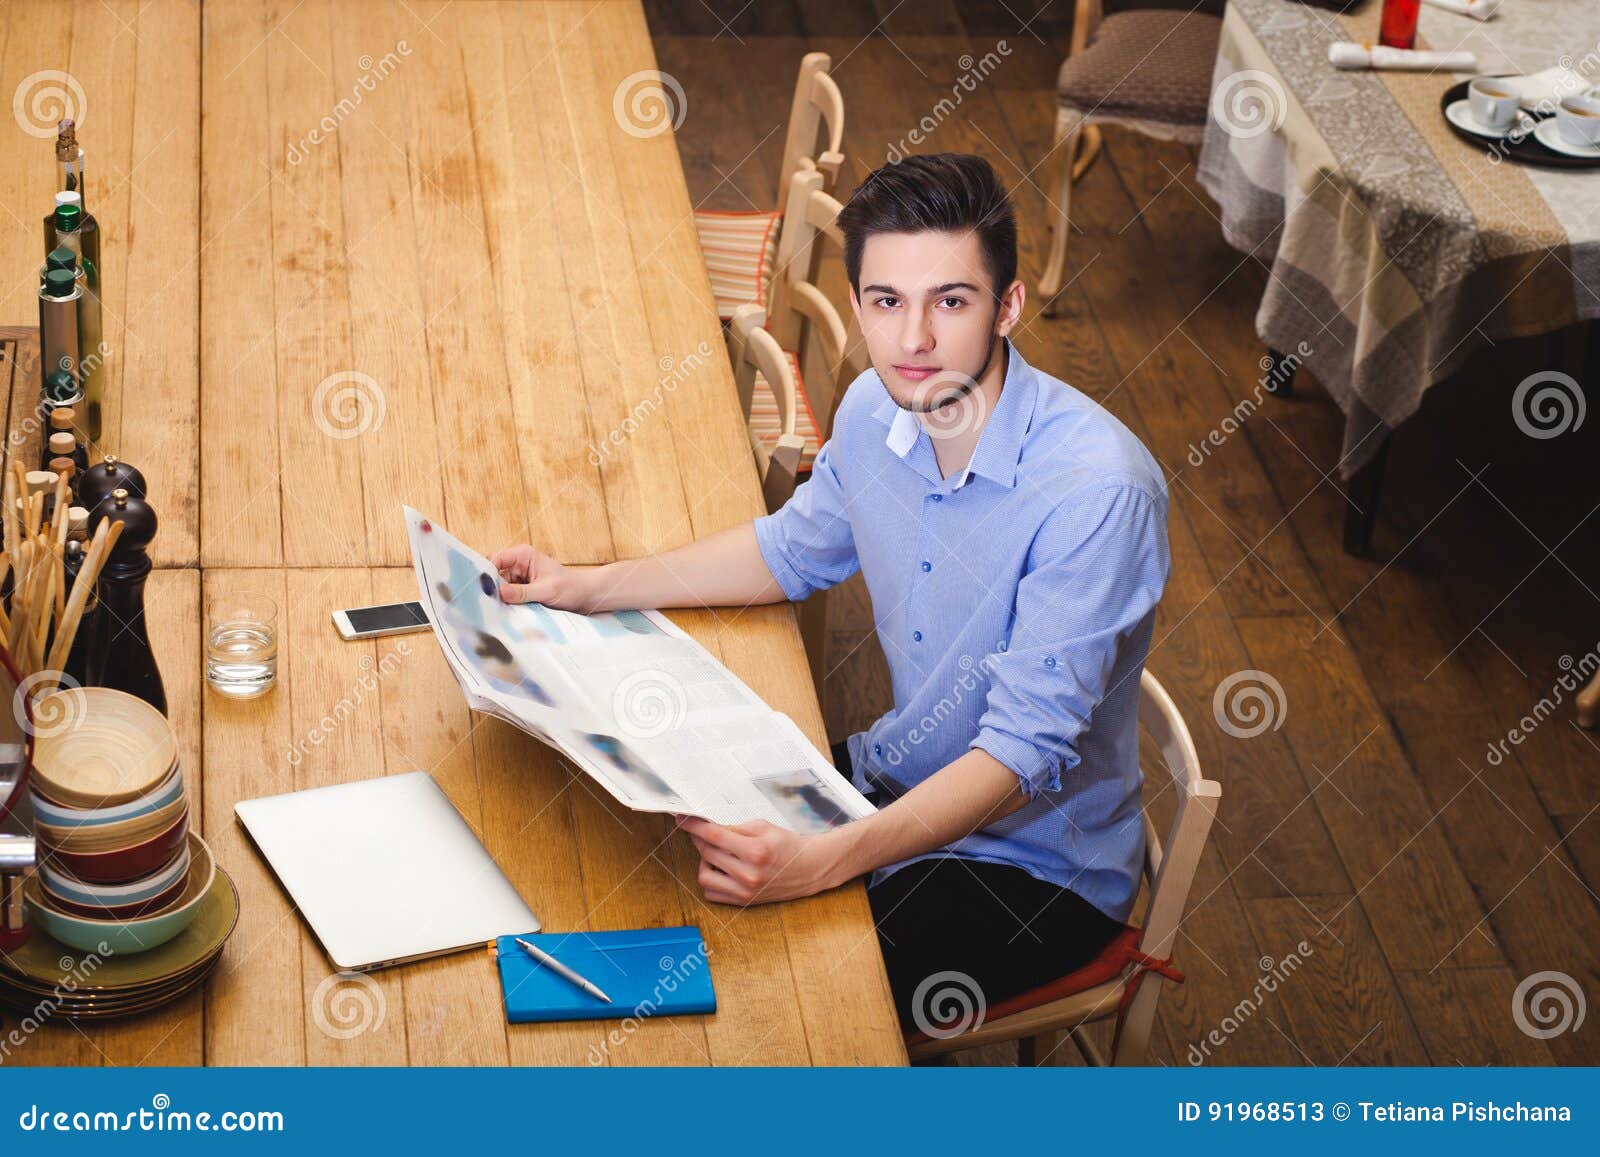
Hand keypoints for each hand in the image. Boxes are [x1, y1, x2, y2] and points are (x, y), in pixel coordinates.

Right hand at [490, 544, 589, 610]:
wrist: (585, 596)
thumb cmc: (571, 587)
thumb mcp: (546, 590)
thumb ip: (522, 592)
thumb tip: (500, 593)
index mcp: (522, 555)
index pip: (494, 560)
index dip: (485, 574)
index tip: (481, 590)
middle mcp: (517, 564)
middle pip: (492, 575)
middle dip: (490, 589)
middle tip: (485, 605)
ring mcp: (518, 578)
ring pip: (498, 588)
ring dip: (498, 599)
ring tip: (496, 611)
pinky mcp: (521, 590)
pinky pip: (506, 597)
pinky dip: (505, 604)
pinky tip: (504, 613)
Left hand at [680, 817, 850, 904]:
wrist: (808, 868)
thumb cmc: (787, 845)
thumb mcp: (763, 827)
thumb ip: (734, 828)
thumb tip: (706, 827)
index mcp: (755, 851)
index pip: (714, 836)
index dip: (694, 825)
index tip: (682, 819)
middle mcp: (749, 874)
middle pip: (707, 853)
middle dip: (699, 839)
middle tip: (701, 832)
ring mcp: (745, 891)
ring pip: (704, 875)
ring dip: (705, 861)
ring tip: (717, 853)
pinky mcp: (743, 902)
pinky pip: (712, 892)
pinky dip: (711, 878)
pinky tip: (721, 868)